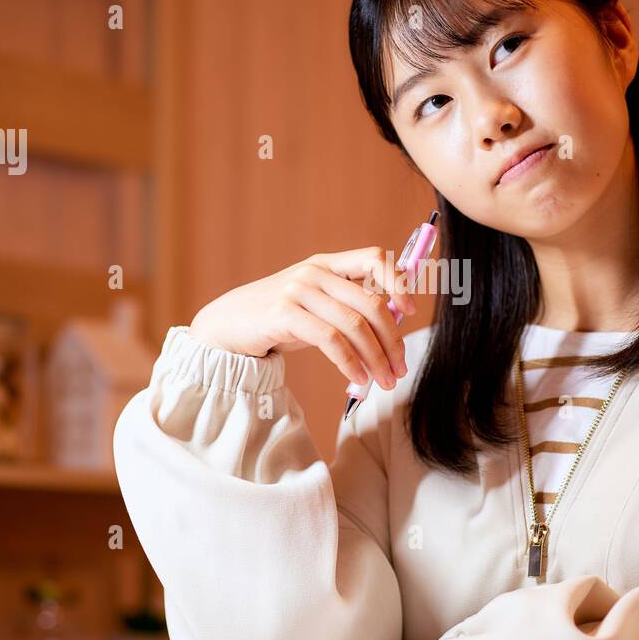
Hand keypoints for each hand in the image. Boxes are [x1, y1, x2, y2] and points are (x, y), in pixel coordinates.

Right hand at [188, 246, 418, 388]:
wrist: (227, 326)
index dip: (399, 281)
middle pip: (371, 302)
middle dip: (393, 340)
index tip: (411, 310)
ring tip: (384, 381)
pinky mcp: (284, 315)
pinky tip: (358, 378)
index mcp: (327, 264)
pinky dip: (350, 363)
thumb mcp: (316, 304)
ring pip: (355, 325)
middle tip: (399, 369)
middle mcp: (314, 272)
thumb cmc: (278, 319)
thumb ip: (349, 306)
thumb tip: (394, 325)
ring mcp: (298, 291)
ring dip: (376, 358)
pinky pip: (331, 340)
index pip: (374, 258)